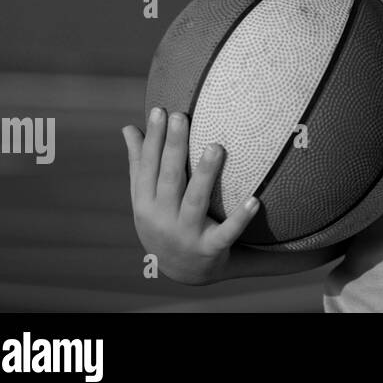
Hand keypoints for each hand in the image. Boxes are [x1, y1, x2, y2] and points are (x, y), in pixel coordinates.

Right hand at [122, 108, 260, 285]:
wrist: (183, 272)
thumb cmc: (164, 222)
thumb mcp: (147, 199)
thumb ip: (140, 164)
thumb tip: (128, 128)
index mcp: (145, 203)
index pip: (147, 166)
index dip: (152, 139)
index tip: (159, 110)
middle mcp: (162, 218)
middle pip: (168, 178)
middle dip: (172, 147)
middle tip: (181, 116)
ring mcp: (186, 234)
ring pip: (195, 201)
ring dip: (204, 175)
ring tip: (216, 147)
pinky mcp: (210, 248)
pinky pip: (226, 232)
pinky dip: (240, 218)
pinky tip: (254, 200)